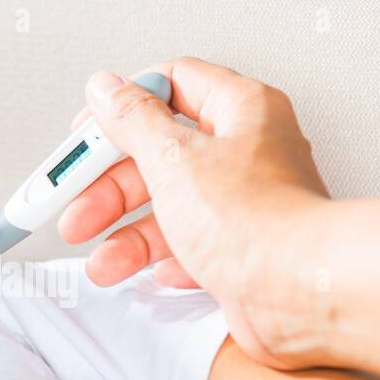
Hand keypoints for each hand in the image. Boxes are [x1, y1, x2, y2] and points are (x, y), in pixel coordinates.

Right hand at [58, 57, 331, 368]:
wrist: (302, 294)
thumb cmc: (260, 223)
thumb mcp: (174, 159)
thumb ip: (132, 121)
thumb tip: (107, 88)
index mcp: (241, 111)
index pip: (170, 86)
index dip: (121, 108)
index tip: (85, 136)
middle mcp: (249, 152)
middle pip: (160, 155)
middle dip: (111, 188)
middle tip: (77, 208)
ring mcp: (248, 204)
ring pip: (172, 208)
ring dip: (128, 236)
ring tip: (102, 261)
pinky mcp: (247, 251)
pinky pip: (194, 247)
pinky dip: (166, 259)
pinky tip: (154, 271)